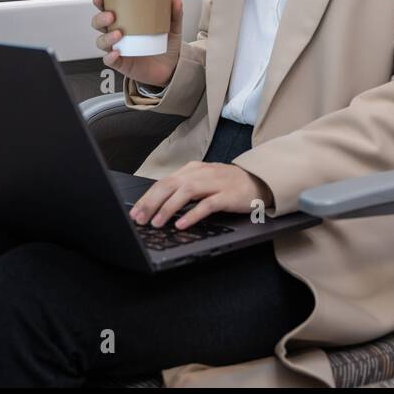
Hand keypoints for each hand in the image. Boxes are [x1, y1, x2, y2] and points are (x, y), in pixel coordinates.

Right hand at [91, 0, 182, 87]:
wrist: (170, 67)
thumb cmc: (166, 44)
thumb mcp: (172, 27)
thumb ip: (174, 14)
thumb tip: (175, 0)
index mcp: (125, 20)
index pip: (107, 8)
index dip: (100, 1)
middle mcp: (117, 33)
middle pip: (98, 23)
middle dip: (100, 18)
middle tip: (111, 15)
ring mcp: (117, 48)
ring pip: (101, 41)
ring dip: (106, 37)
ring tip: (119, 34)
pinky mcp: (121, 63)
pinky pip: (109, 60)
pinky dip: (110, 56)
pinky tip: (117, 53)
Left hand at [129, 162, 274, 229]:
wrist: (258, 181)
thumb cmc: (227, 184)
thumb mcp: (203, 182)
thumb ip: (183, 189)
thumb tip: (158, 205)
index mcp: (192, 170)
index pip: (164, 182)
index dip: (147, 197)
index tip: (135, 212)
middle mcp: (201, 173)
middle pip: (170, 185)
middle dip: (151, 202)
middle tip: (139, 219)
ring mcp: (215, 183)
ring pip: (186, 192)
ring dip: (168, 208)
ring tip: (156, 222)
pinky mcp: (227, 195)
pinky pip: (207, 205)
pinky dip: (192, 215)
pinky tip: (181, 224)